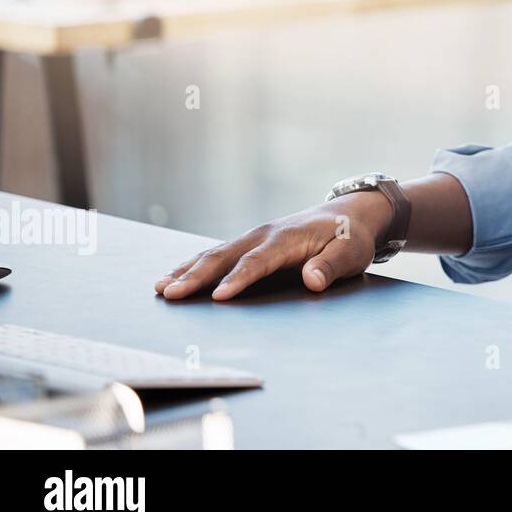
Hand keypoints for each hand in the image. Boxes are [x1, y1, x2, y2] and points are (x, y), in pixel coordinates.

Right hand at [154, 192, 393, 301]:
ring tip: (160, 288)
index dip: (239, 279)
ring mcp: (254, 237)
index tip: (218, 297)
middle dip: (196, 275)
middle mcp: (264, 234)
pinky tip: (175, 277)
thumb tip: (313, 280)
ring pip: (215, 253)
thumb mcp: (351, 252)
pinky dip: (193, 264)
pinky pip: (218, 253)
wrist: (348, 214)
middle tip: (169, 294)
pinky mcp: (250, 242)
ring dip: (187, 270)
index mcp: (288, 238)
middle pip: (225, 256)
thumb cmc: (349, 237)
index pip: (258, 261)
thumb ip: (332, 265)